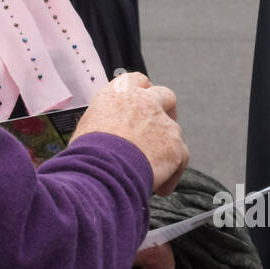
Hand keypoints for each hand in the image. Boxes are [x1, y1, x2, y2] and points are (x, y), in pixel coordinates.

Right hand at [72, 72, 188, 195]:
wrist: (102, 171)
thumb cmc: (87, 153)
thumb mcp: (88, 126)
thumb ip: (106, 121)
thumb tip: (108, 131)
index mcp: (119, 93)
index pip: (137, 80)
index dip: (141, 92)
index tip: (141, 104)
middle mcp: (144, 101)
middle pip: (165, 95)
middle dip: (165, 110)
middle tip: (159, 129)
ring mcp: (163, 123)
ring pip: (174, 130)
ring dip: (166, 146)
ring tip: (151, 170)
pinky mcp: (176, 146)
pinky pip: (181, 158)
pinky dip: (172, 173)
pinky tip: (160, 188)